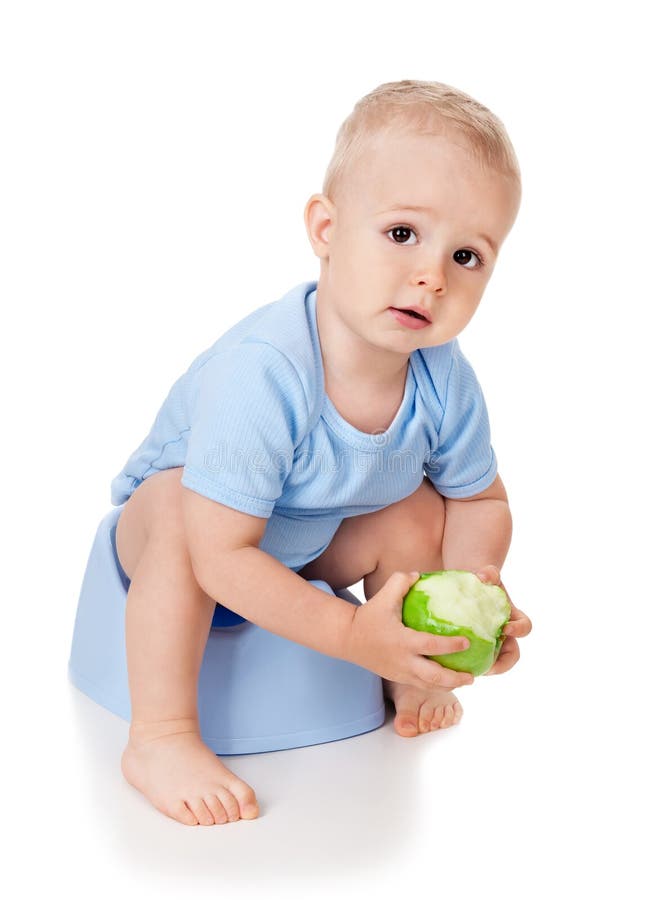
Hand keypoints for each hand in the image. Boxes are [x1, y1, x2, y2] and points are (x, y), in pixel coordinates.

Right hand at [344, 571, 474, 689]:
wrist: (347, 638)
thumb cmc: (368, 615)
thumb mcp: (384, 596)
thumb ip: (401, 581)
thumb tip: (420, 575)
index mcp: (403, 641)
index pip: (432, 646)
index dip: (451, 646)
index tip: (468, 642)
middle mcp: (403, 661)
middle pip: (434, 677)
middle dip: (455, 679)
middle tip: (473, 676)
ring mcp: (400, 673)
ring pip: (428, 686)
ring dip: (449, 686)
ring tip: (466, 681)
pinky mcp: (397, 678)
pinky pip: (420, 685)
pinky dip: (436, 685)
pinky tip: (448, 681)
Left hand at [475, 565, 531, 675]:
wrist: (468, 587)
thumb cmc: (481, 581)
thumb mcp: (487, 575)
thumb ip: (489, 573)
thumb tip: (482, 577)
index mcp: (512, 618)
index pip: (524, 627)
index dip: (519, 630)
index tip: (506, 628)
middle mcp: (505, 634)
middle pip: (512, 655)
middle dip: (503, 664)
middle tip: (489, 667)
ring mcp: (491, 644)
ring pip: (493, 664)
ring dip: (483, 669)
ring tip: (468, 672)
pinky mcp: (475, 649)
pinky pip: (474, 661)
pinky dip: (465, 665)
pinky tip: (450, 665)